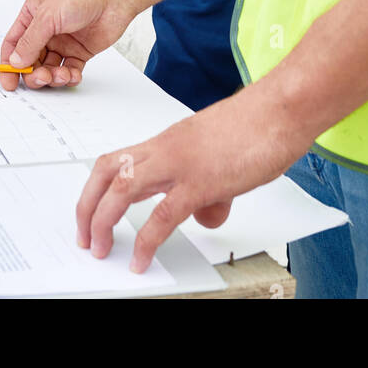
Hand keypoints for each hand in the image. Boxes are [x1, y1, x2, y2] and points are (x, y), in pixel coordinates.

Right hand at [0, 0, 136, 91]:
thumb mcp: (48, 16)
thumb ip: (30, 41)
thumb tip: (15, 62)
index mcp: (32, 15)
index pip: (13, 44)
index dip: (8, 64)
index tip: (9, 82)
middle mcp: (46, 30)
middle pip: (31, 61)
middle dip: (34, 73)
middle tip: (42, 77)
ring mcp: (63, 41)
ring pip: (49, 68)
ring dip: (53, 76)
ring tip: (62, 74)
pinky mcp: (80, 51)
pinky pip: (69, 70)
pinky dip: (69, 76)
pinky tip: (73, 74)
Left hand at [76, 83, 298, 272]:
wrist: (282, 108)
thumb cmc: (259, 125)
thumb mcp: (222, 157)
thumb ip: (208, 187)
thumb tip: (204, 213)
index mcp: (169, 140)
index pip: (118, 159)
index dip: (96, 188)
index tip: (91, 212)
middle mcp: (166, 149)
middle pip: (106, 171)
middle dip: (87, 206)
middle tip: (85, 236)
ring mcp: (180, 164)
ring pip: (121, 189)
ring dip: (103, 221)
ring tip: (100, 249)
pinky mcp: (200, 181)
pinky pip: (162, 216)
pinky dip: (146, 242)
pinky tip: (142, 260)